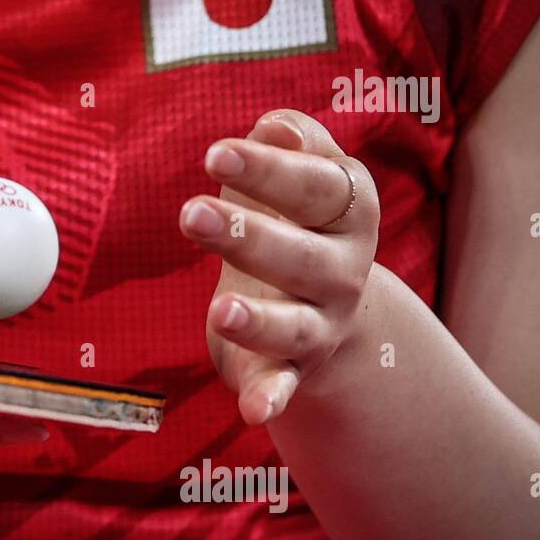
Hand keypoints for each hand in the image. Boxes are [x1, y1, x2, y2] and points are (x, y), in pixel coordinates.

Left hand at [180, 110, 380, 424]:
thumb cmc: (297, 218)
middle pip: (302, 257)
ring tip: (219, 310)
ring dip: (258, 321)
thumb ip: (293, 142)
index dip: (268, 170)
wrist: (324, 304)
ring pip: (294, 328)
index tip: (214, 154)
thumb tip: (274, 127)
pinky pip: (282, 386)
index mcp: (349, 212)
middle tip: (190, 213)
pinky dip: (270, 399)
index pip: (317, 187)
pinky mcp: (290, 370)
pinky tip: (253, 412)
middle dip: (248, 236)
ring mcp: (320, 326)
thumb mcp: (302, 174)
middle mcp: (344, 272)